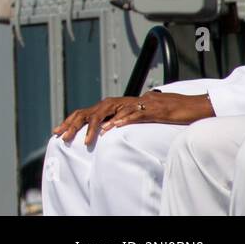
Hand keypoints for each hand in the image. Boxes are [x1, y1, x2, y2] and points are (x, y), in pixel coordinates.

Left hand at [53, 92, 214, 144]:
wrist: (187, 105)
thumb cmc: (163, 111)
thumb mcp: (137, 117)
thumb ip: (122, 119)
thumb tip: (108, 127)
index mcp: (117, 106)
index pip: (88, 112)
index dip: (71, 120)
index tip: (57, 131)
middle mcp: (122, 103)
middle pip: (93, 112)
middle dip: (75, 124)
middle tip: (62, 136)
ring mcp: (136, 105)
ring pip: (110, 114)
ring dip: (97, 127)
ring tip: (87, 140)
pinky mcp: (151, 109)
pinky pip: (134, 115)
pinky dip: (123, 121)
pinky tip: (112, 129)